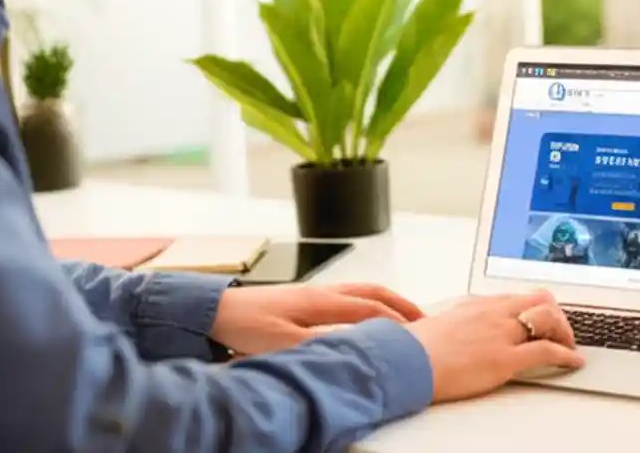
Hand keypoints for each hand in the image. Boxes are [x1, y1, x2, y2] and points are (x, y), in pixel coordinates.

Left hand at [211, 282, 423, 356]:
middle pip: (373, 292)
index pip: (371, 308)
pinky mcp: (304, 298)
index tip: (419, 333)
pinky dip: (368, 302)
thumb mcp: (283, 343)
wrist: (215, 311)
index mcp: (322, 301)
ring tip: (403, 315)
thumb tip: (352, 348)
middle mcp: (323, 292)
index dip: (397, 321)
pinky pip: (348, 295)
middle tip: (425, 318)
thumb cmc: (245, 325)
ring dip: (386, 301)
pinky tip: (365, 315)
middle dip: (401, 304)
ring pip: (361, 291)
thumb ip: (320, 345)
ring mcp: (314, 292)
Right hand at [406, 289, 584, 402]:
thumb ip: (458, 324)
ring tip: (569, 346)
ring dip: (564, 332)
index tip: (542, 318)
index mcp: (477, 304)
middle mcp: (493, 312)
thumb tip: (462, 331)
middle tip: (561, 332)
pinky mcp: (504, 358)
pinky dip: (566, 355)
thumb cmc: (414, 349)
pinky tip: (573, 361)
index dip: (536, 308)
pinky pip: (546, 351)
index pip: (517, 297)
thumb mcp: (439, 325)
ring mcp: (500, 333)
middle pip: (540, 299)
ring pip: (547, 318)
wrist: (404, 361)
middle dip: (556, 315)